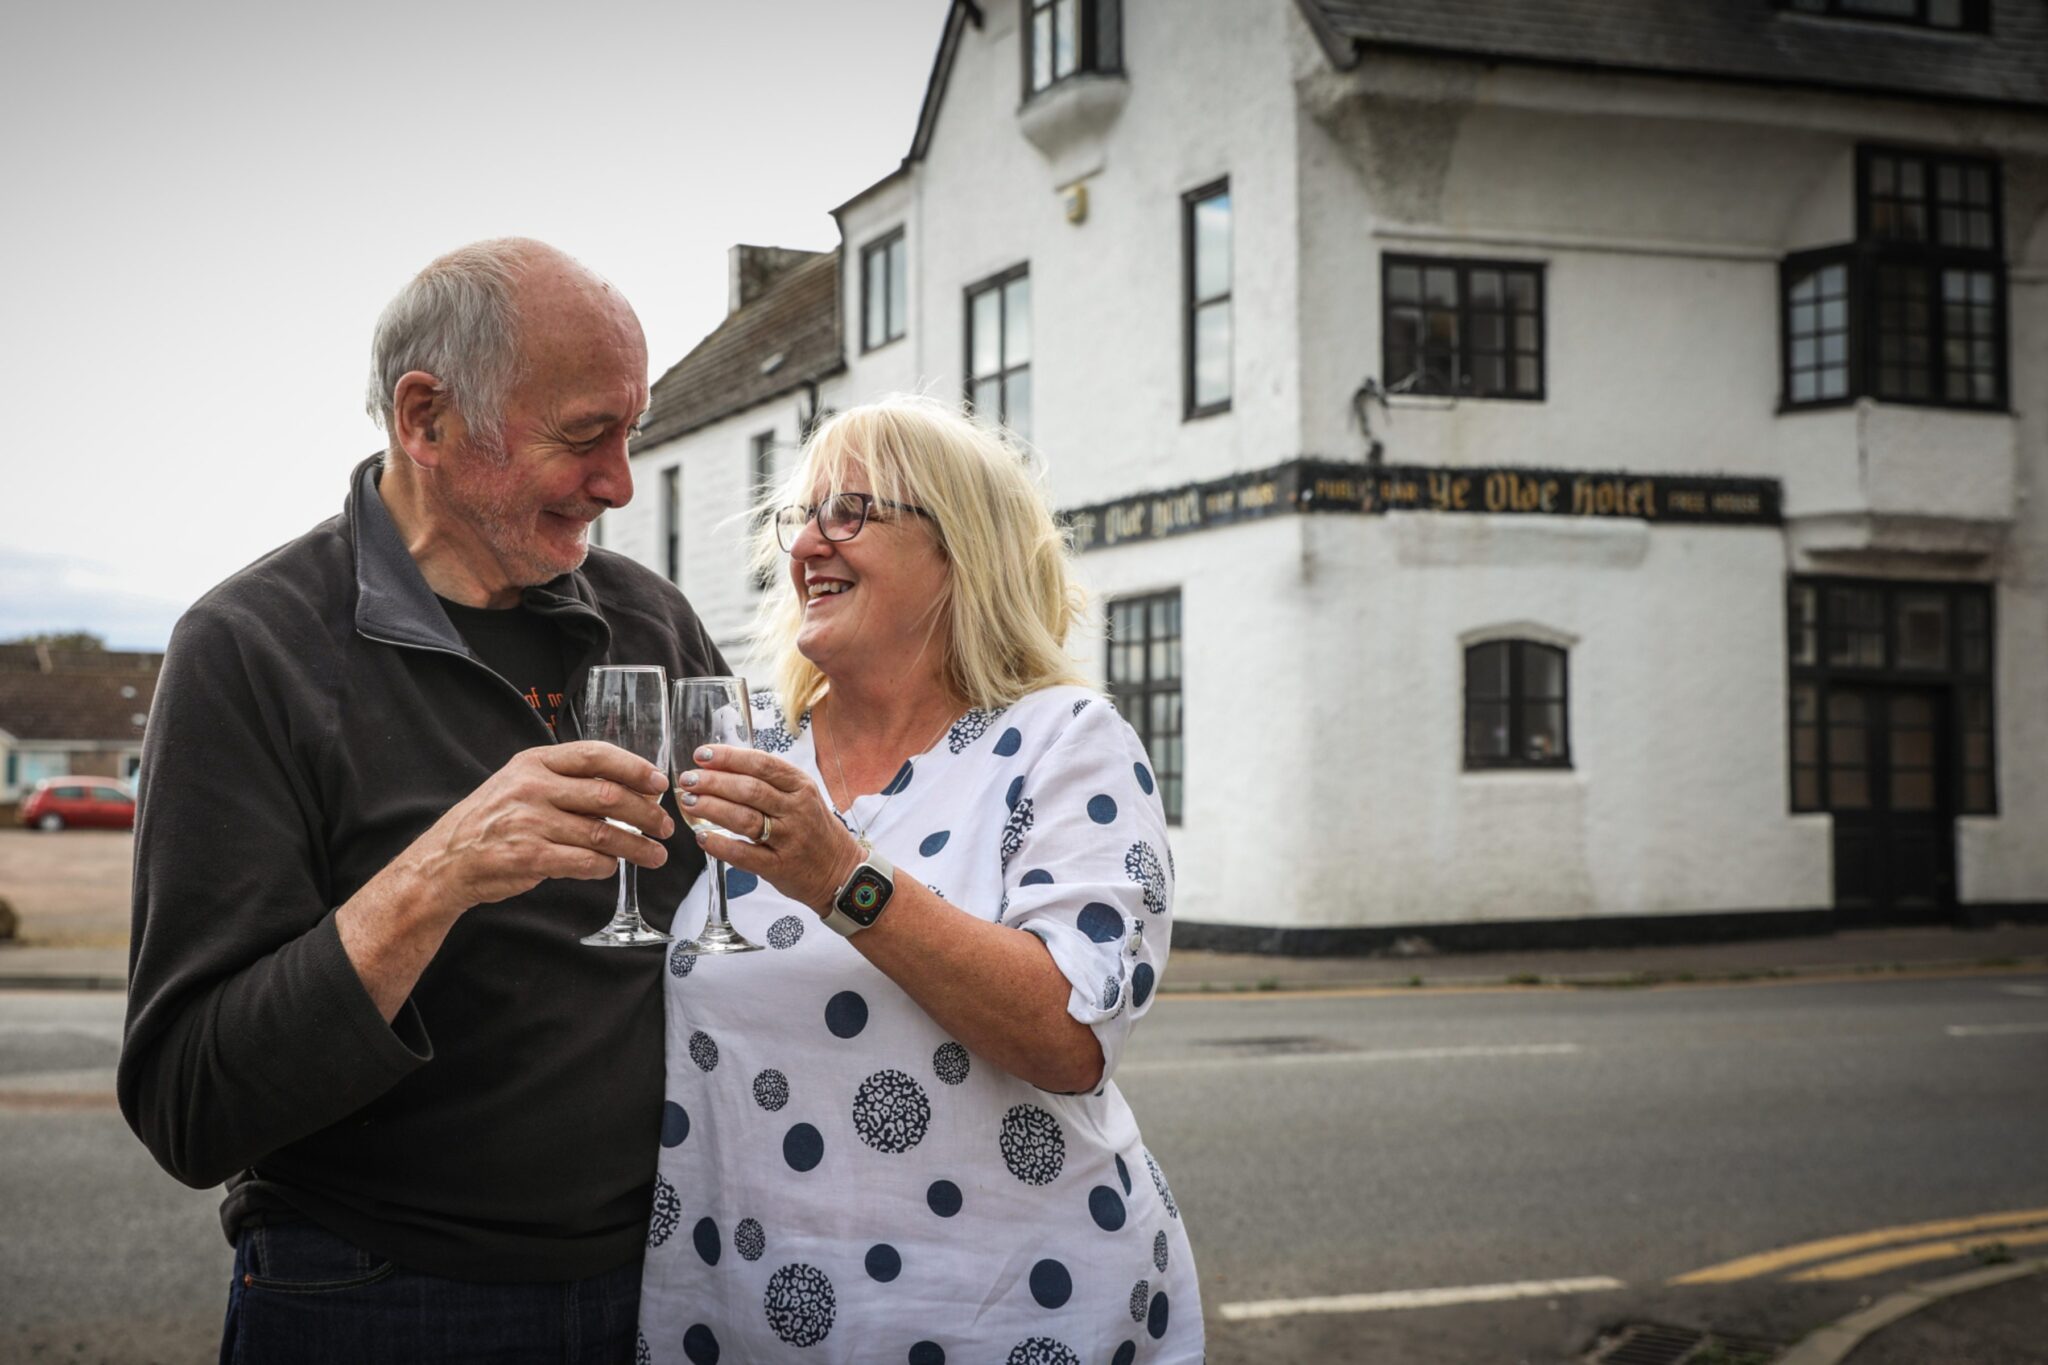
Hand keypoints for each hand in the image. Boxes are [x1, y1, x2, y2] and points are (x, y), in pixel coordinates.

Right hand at [411, 741, 673, 915]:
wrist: (445, 861)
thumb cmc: (492, 821)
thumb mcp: (521, 784)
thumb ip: (566, 781)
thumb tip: (630, 789)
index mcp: (534, 762)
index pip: (595, 755)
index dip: (634, 768)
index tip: (659, 783)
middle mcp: (532, 787)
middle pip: (608, 796)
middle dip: (647, 813)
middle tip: (665, 826)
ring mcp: (529, 822)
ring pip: (603, 834)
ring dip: (637, 847)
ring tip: (657, 855)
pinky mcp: (529, 857)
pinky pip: (585, 862)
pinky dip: (606, 867)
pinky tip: (614, 868)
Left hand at [678, 745, 864, 915]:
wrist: (840, 871)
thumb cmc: (813, 829)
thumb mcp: (802, 796)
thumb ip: (770, 782)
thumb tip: (723, 766)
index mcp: (801, 786)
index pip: (762, 764)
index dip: (729, 758)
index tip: (703, 755)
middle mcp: (796, 810)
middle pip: (749, 790)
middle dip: (713, 782)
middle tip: (688, 780)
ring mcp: (789, 839)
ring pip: (745, 819)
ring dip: (712, 808)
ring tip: (688, 802)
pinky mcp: (780, 866)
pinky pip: (744, 855)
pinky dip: (720, 845)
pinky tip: (702, 837)